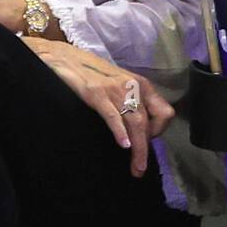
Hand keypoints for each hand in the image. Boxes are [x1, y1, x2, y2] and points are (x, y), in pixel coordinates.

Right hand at [21, 36, 174, 177]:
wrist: (62, 56)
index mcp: (141, 85)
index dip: (158, 132)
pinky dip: (120, 131)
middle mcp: (133, 86)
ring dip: (138, 149)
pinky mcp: (96, 93)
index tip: (145, 142)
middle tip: (139, 169)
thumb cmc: (90, 74)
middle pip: (148, 123)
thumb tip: (138, 129)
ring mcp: (115, 89)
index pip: (164, 113)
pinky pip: (113, 115)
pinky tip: (123, 145)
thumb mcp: (118, 86)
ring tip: (135, 168)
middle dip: (146, 150)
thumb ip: (129, 102)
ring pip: (135, 123)